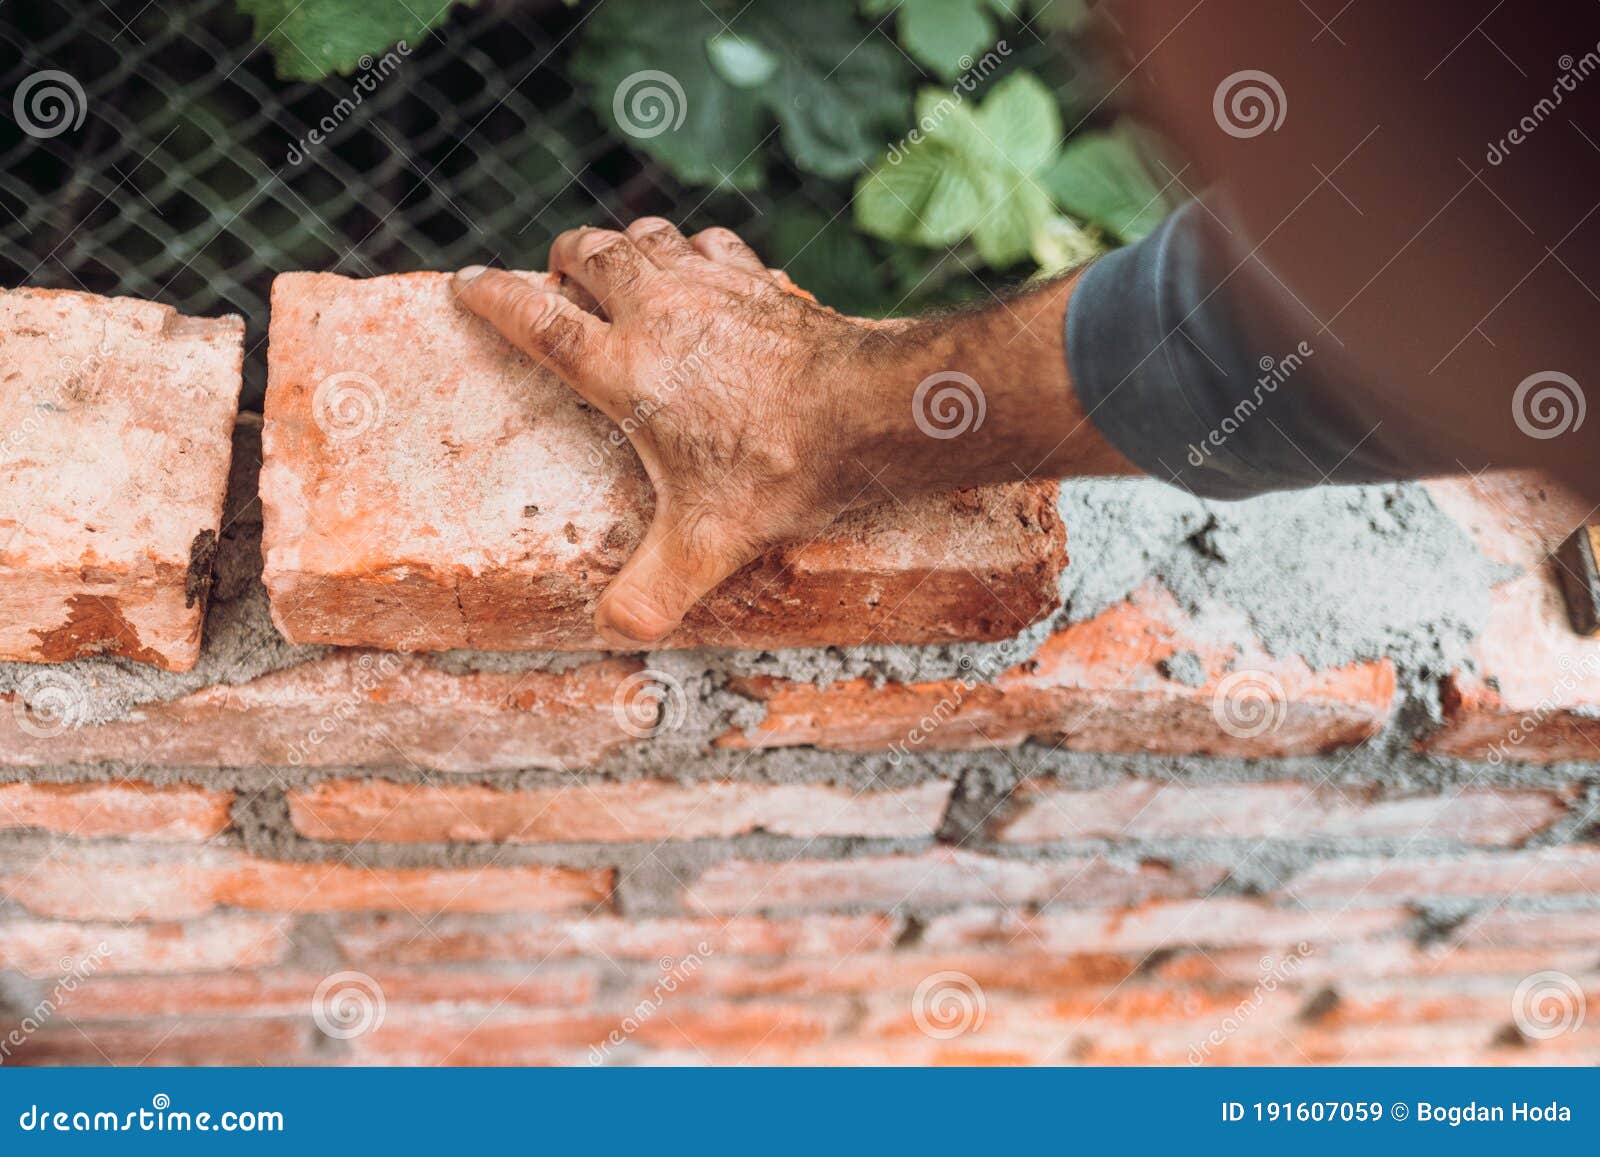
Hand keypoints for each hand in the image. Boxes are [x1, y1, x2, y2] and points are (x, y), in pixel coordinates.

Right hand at [454, 219, 906, 645]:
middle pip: (591, 255)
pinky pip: (713, 245)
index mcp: (626, 367)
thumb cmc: (779, 470)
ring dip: (625, 245)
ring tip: (619, 266)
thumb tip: (616, 630)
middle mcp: (661, 311)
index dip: (496, 298)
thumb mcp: (706, 545)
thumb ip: (654, 591)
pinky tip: (704, 273)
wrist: (866, 411)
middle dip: (564, 259)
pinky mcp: (759, 281)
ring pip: (650, 236)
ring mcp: (713, 286)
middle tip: (556, 276)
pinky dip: (695, 251)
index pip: (540, 320)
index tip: (467, 282)